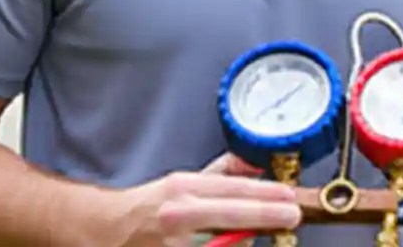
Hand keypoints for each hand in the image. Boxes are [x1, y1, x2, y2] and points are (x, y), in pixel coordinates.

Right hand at [110, 152, 300, 246]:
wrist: (110, 230)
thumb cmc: (152, 205)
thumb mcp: (184, 181)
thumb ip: (221, 174)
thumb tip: (257, 163)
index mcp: (183, 188)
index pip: (231, 188)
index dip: (264, 192)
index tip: (288, 195)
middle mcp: (178, 215)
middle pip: (231, 214)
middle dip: (266, 215)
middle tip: (291, 215)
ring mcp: (175, 243)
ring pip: (225, 243)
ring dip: (243, 240)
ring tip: (251, 233)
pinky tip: (231, 243)